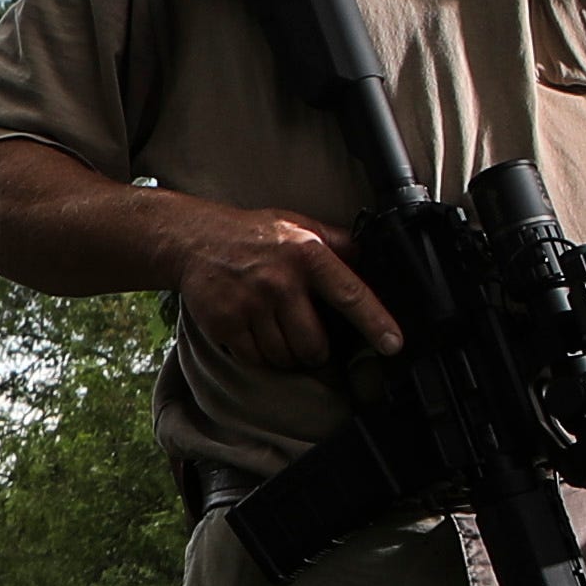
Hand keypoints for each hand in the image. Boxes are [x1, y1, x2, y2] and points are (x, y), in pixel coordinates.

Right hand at [163, 206, 400, 370]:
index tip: (393, 344)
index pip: (350, 294)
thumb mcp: (299, 227)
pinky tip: (255, 333)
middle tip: (308, 340)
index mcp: (307, 254)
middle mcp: (280, 281)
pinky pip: (256, 359)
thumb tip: (373, 258)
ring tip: (277, 331)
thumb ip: (336, 244)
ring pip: (284, 356)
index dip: (375, 322)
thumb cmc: (252, 235)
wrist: (193, 239)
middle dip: (316, 351)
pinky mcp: (226, 322)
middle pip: (314, 345)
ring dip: (286, 354)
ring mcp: (251, 304)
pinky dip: (260, 355)